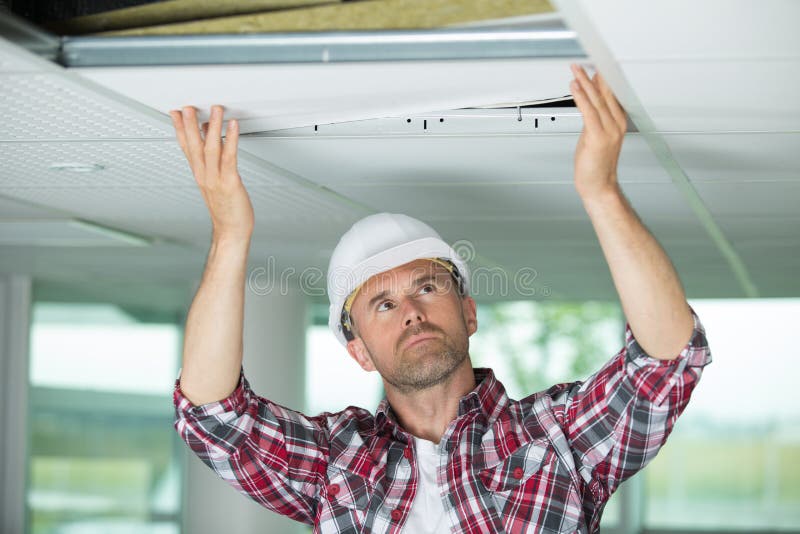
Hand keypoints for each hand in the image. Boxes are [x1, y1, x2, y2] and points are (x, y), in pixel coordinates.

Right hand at [170, 105, 254, 241]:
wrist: (231, 231)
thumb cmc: (227, 209)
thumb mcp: (216, 182)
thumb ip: (213, 162)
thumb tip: (212, 140)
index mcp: (200, 175)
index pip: (186, 148)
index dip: (179, 129)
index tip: (175, 113)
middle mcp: (204, 176)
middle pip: (194, 146)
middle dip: (189, 124)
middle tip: (187, 106)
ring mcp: (215, 179)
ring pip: (210, 149)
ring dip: (211, 127)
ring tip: (214, 110)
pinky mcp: (230, 183)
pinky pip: (229, 158)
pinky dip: (231, 140)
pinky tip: (232, 127)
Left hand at [569, 64, 627, 200]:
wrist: (599, 185)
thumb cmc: (596, 163)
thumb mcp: (595, 134)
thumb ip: (594, 115)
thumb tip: (588, 96)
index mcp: (618, 121)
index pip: (611, 93)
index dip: (604, 76)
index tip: (598, 60)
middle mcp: (616, 123)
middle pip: (605, 92)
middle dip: (595, 73)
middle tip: (588, 56)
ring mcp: (608, 130)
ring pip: (596, 100)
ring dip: (584, 81)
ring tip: (576, 68)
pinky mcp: (597, 137)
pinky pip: (588, 112)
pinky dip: (581, 97)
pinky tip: (575, 86)